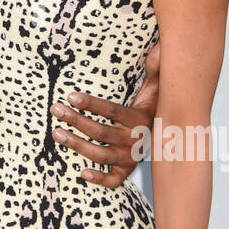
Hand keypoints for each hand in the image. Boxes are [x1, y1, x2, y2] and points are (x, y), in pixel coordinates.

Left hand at [49, 41, 159, 187]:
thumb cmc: (153, 109)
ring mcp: (129, 158)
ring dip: (77, 145)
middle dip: (76, 120)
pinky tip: (81, 173)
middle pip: (101, 132)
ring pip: (100, 154)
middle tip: (56, 109)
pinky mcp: (125, 172)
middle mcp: (134, 140)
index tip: (71, 95)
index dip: (91, 103)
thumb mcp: (157, 89)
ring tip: (56, 133)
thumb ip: (155, 69)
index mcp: (138, 120)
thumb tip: (160, 48)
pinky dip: (98, 179)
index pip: (112, 111)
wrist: (172, 139)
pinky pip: (112, 180)